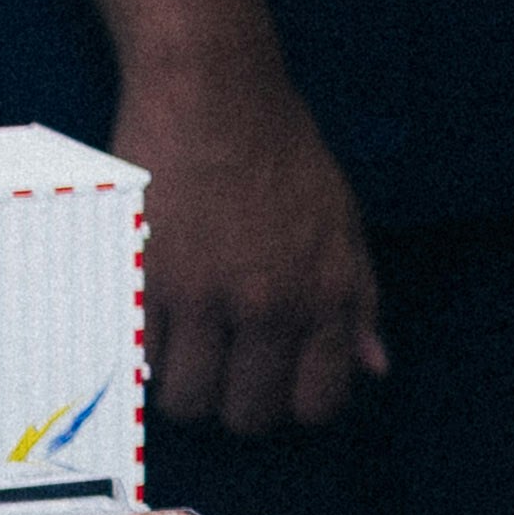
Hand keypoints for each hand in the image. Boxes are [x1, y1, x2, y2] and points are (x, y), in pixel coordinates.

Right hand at [121, 56, 388, 435]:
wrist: (213, 97)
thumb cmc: (285, 156)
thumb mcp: (343, 222)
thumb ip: (358, 299)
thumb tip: (373, 368)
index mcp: (326, 292)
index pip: (317, 403)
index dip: (297, 402)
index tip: (281, 383)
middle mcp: (268, 304)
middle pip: (246, 416)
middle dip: (238, 402)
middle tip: (229, 366)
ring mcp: (202, 298)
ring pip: (186, 402)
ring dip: (188, 383)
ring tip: (191, 344)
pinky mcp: (143, 282)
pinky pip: (140, 361)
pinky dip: (148, 351)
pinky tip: (160, 318)